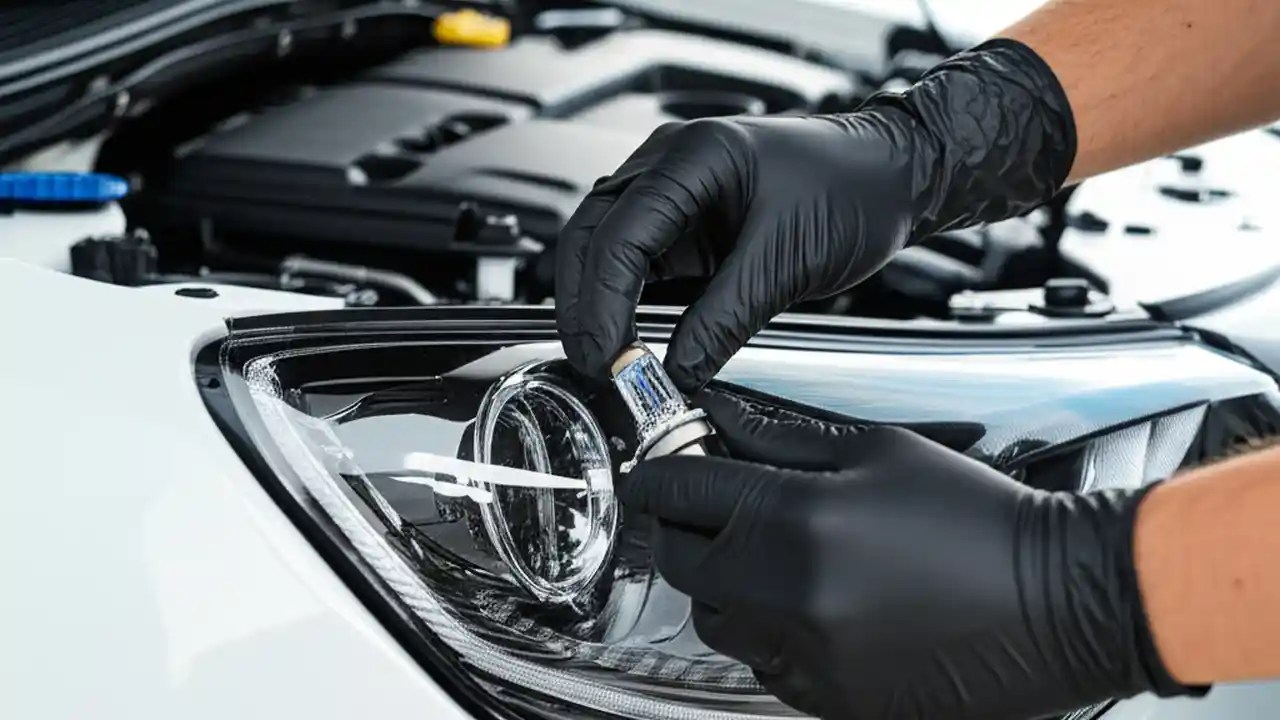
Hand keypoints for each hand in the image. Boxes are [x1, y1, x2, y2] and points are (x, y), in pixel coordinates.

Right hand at [555, 113, 914, 388]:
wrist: (890, 180)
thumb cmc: (852, 189)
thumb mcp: (787, 260)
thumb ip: (724, 320)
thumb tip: (676, 371)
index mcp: (693, 158)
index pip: (619, 233)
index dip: (602, 302)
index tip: (606, 355)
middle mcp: (671, 166)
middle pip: (592, 233)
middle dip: (583, 302)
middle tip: (593, 362)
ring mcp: (674, 193)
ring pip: (605, 246)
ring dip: (597, 302)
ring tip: (606, 357)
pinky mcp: (687, 223)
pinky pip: (638, 262)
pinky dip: (626, 300)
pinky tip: (630, 336)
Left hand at [618, 390, 1185, 718]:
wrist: (1056, 603)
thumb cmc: (978, 521)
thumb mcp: (879, 449)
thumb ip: (783, 438)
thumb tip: (721, 424)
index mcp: (794, 518)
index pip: (679, 490)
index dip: (658, 472)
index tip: (655, 470)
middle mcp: (784, 595)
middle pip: (681, 559)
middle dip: (687, 526)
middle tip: (716, 507)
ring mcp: (802, 655)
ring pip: (714, 618)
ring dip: (724, 582)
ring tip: (775, 556)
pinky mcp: (826, 699)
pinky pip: (758, 663)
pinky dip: (766, 632)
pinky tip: (812, 605)